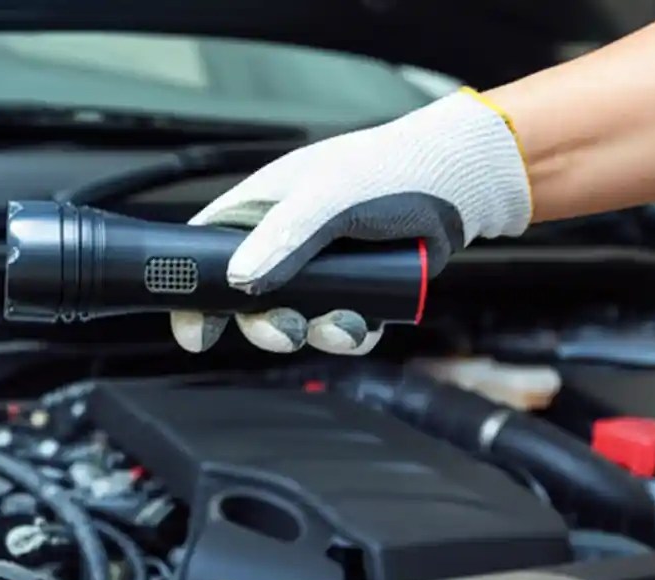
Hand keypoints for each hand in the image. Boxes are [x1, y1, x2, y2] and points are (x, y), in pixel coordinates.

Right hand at [171, 88, 533, 354]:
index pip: (206, 251)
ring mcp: (319, 266)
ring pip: (293, 318)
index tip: (196, 328)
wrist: (460, 182)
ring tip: (341, 326)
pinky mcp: (355, 288)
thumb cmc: (389, 169)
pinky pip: (336, 326)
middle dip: (262, 325)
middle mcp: (284, 239)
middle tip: (283, 331)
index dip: (194, 291)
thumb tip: (240, 281)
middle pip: (247, 299)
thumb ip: (282, 236)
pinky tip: (365, 324)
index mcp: (260, 208)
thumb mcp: (327, 197)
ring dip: (311, 333)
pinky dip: (347, 335)